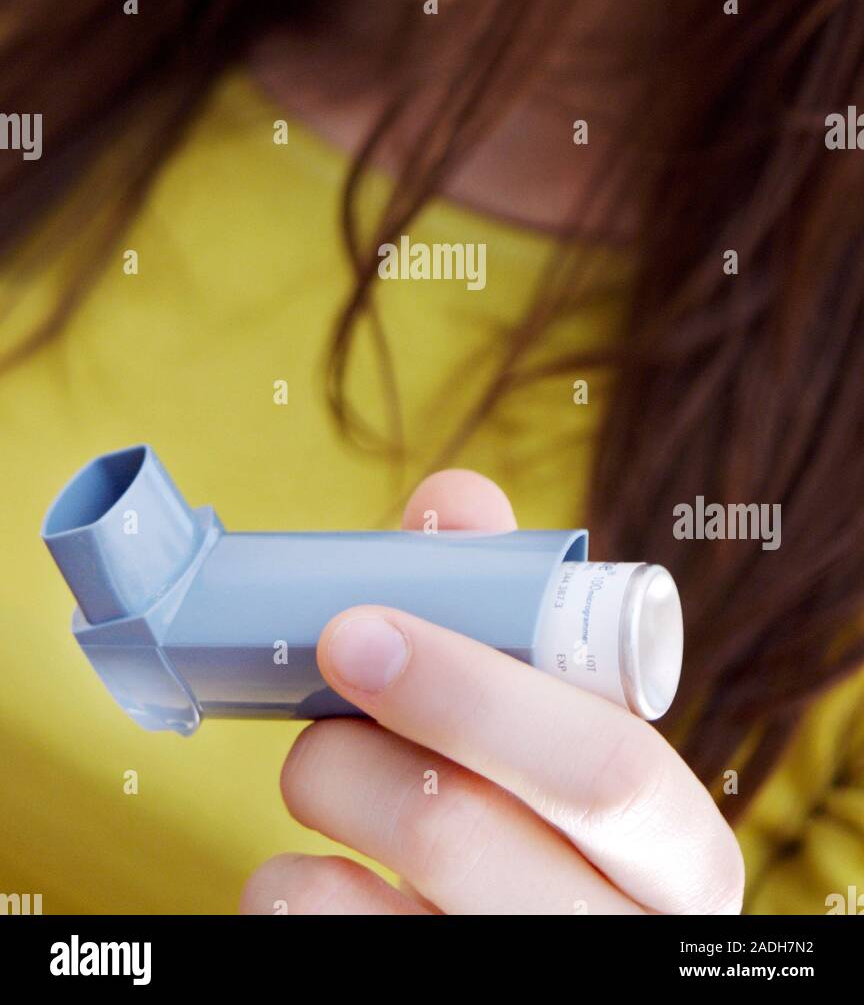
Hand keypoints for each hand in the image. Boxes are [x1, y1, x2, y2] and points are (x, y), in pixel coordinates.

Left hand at [240, 470, 743, 915]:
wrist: (525, 935)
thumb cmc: (542, 802)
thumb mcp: (556, 710)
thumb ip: (513, 598)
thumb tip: (458, 502)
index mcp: (680, 849)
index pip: (606, 770)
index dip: (475, 693)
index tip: (358, 629)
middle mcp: (619, 936)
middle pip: (467, 837)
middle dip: (361, 747)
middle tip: (317, 695)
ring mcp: (519, 985)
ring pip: (388, 905)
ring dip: (325, 803)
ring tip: (328, 767)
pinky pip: (327, 950)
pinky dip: (293, 884)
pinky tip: (322, 860)